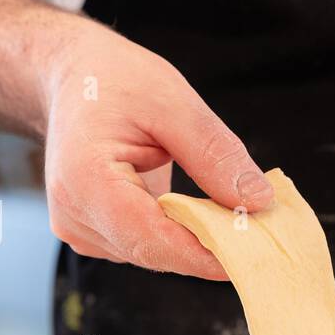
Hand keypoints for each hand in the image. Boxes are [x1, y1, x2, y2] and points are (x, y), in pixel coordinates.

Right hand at [42, 24, 273, 277]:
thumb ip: (215, 156)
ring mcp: (79, 230)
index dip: (206, 254)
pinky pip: (146, 245)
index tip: (257, 256)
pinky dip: (178, 233)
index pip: (153, 239)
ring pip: (154, 254)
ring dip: (195, 240)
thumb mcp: (173, 103)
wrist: (71, 78)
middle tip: (264, 234)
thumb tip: (257, 202)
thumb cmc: (114, 81)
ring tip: (232, 214)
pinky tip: (200, 211)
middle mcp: (75, 216)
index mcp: (85, 181)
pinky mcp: (93, 234)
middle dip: (210, 247)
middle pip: (156, 252)